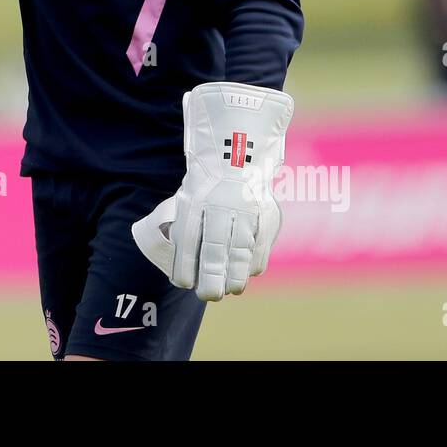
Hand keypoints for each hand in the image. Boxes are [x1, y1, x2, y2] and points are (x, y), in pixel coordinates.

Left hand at [132, 81, 293, 300]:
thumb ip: (186, 229)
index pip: (189, 237)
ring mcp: (247, 209)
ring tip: (230, 289)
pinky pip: (261, 243)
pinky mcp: (266, 213)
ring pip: (242, 249)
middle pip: (217, 247)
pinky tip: (247, 273)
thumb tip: (179, 266)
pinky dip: (254, 262)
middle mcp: (222, 204)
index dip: (186, 262)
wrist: (236, 151)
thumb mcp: (188, 198)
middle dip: (212, 276)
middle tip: (209, 296)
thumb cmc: (206, 185)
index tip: (182, 282)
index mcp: (197, 199)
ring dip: (236, 274)